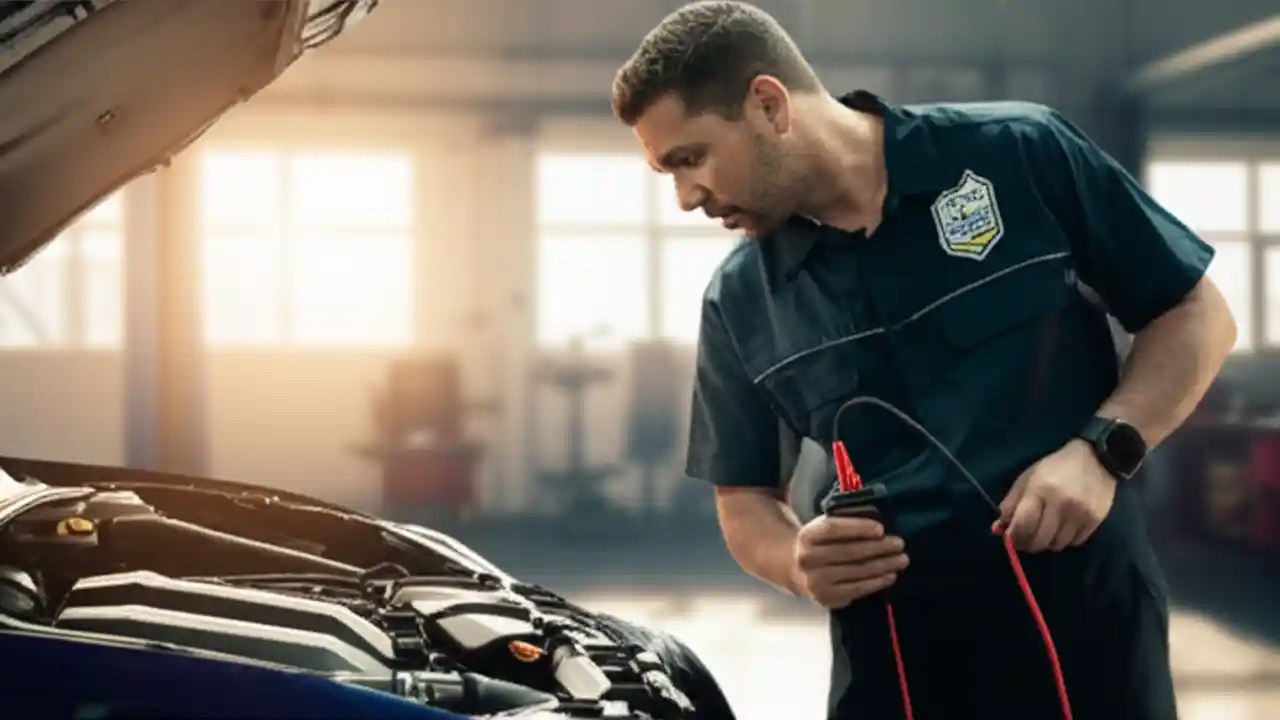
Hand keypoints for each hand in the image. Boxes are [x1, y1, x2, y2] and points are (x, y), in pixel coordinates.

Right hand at [791, 514, 907, 608]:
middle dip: (878, 547)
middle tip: (899, 544)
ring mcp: (816, 581)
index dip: (858, 528)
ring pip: (856, 571)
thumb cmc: (820, 544)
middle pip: (848, 551)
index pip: (832, 529)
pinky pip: (857, 589)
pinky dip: (877, 582)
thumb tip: (878, 527)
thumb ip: (844, 524)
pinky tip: (890, 575)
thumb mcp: (823, 528)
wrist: (796, 569)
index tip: (881, 528)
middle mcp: (807, 559)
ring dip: (883, 565)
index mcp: (807, 535)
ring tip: (901, 559)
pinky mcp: (826, 598)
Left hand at [998, 439, 1116, 552]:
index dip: (1013, 538)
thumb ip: (1011, 503)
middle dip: (1029, 544)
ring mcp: (1079, 513)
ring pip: (1057, 545)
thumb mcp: (1027, 478)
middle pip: (1039, 540)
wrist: (1096, 458)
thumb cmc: (1055, 467)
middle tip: (1027, 540)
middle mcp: (1060, 504)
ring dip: (1048, 543)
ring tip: (1046, 532)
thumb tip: (998, 528)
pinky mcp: (1095, 520)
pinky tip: (1064, 529)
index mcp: (1039, 490)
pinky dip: (1066, 540)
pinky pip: (1075, 542)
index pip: (1022, 525)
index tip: (1011, 540)